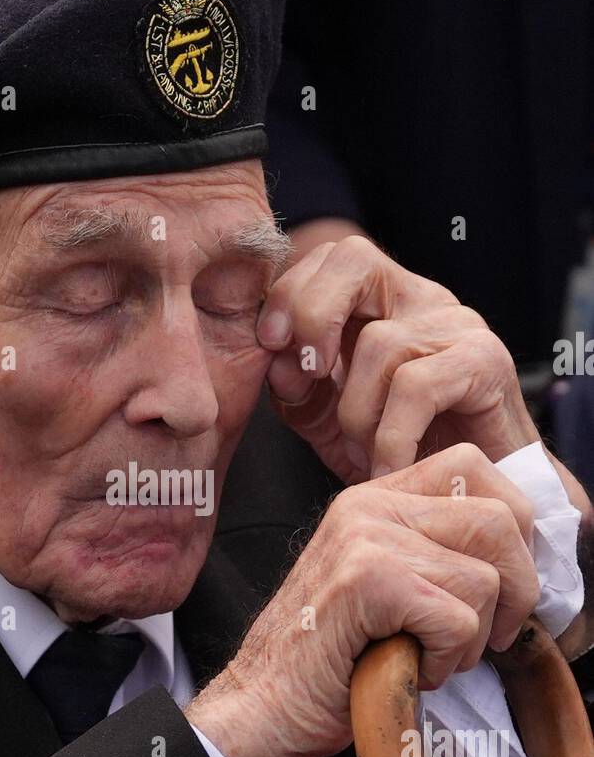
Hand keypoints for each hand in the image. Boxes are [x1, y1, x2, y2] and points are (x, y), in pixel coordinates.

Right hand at [185, 444, 539, 756]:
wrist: (264, 708)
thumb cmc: (332, 662)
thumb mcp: (389, 586)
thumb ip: (440, 554)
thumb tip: (527, 555)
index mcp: (375, 499)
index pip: (475, 468)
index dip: (515, 527)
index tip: (506, 584)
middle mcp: (369, 505)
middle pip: (499, 516)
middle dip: (517, 588)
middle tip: (487, 636)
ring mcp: (366, 537)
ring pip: (485, 578)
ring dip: (470, 638)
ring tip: (424, 657)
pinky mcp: (368, 580)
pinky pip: (459, 619)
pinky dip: (446, 661)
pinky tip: (406, 669)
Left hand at [256, 236, 539, 483]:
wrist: (473, 499)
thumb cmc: (407, 455)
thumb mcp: (334, 419)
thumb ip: (300, 388)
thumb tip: (282, 363)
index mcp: (382, 301)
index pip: (330, 257)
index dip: (290, 292)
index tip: (269, 344)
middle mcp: (421, 300)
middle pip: (355, 259)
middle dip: (312, 314)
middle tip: (306, 379)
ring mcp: (458, 326)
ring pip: (379, 343)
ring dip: (356, 414)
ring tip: (363, 455)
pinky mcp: (486, 362)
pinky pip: (416, 387)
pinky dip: (391, 437)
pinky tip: (387, 467)